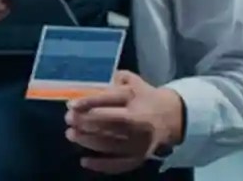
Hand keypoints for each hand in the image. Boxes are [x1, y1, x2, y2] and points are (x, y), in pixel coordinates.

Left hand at [64, 70, 185, 174]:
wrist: (173, 117)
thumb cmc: (145, 97)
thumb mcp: (134, 81)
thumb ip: (116, 78)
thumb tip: (92, 86)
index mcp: (136, 99)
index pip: (109, 100)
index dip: (88, 102)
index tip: (71, 105)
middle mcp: (139, 120)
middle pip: (108, 122)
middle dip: (85, 121)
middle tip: (68, 120)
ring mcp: (140, 141)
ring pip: (110, 144)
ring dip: (88, 141)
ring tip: (71, 135)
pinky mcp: (140, 157)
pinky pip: (119, 164)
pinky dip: (101, 164)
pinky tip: (84, 161)